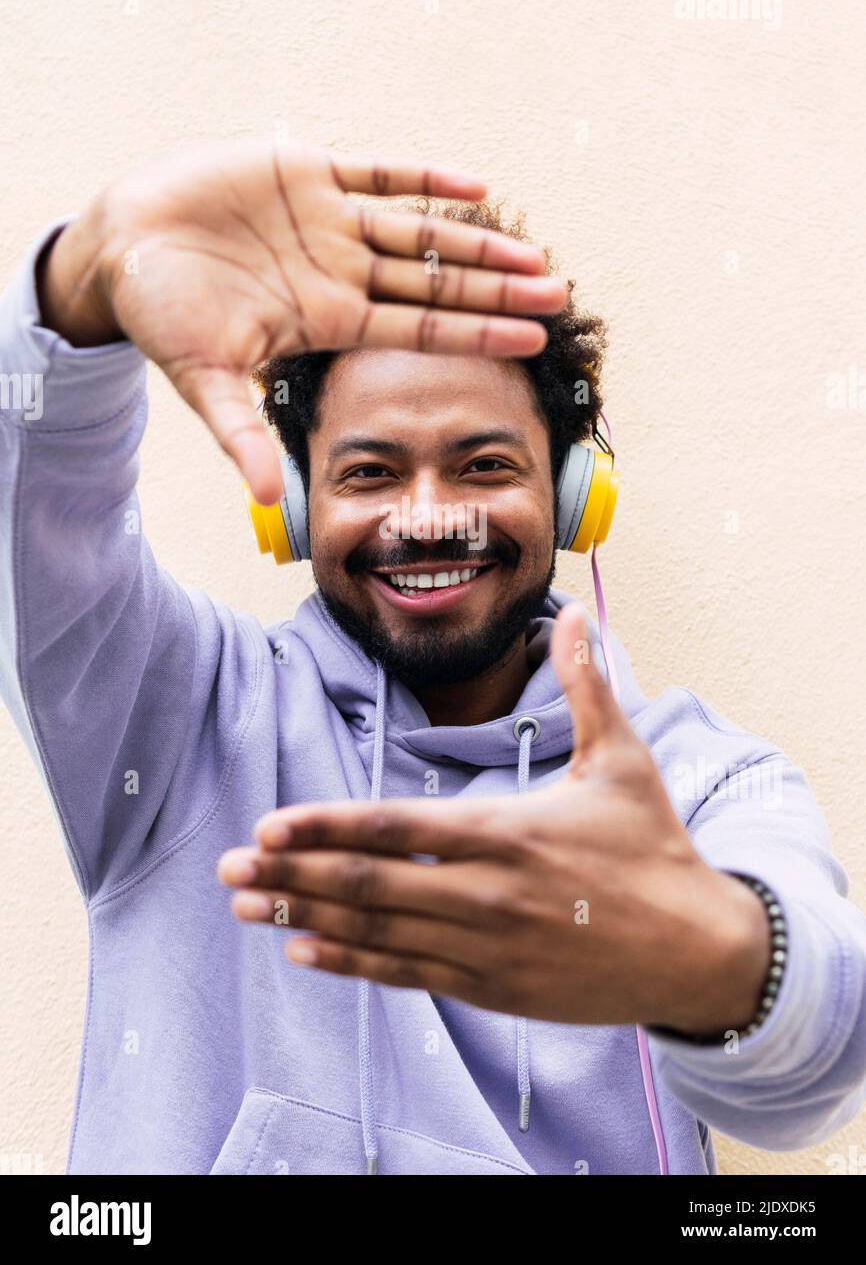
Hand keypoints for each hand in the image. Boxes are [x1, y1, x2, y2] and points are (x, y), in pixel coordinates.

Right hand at [41, 137, 564, 501]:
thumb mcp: (203, 379)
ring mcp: (329, 222)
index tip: (532, 342)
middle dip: (497, 287)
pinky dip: (420, 178)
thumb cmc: (163, 314)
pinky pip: (376, 172)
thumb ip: (240, 434)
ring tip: (532, 251)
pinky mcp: (306, 173)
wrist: (124, 245)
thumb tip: (270, 501)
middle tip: (558, 295)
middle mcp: (341, 272)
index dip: (477, 333)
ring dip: (475, 239)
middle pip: (436, 281)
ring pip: (418, 231)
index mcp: (329, 319)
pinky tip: (473, 187)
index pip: (420, 328)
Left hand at [218, 602, 769, 1028]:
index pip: (396, 828)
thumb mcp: (623, 760)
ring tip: (245, 908)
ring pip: (376, 934)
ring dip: (303, 919)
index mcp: (508, 833)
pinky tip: (305, 952)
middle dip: (290, 875)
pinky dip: (351, 963)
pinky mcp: (492, 988)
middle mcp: (486, 894)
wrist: (699, 950)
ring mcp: (485, 950)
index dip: (326, 826)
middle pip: (367, 885)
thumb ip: (586, 686)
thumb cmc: (655, 848)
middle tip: (227, 867)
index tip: (269, 824)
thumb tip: (574, 613)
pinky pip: (406, 976)